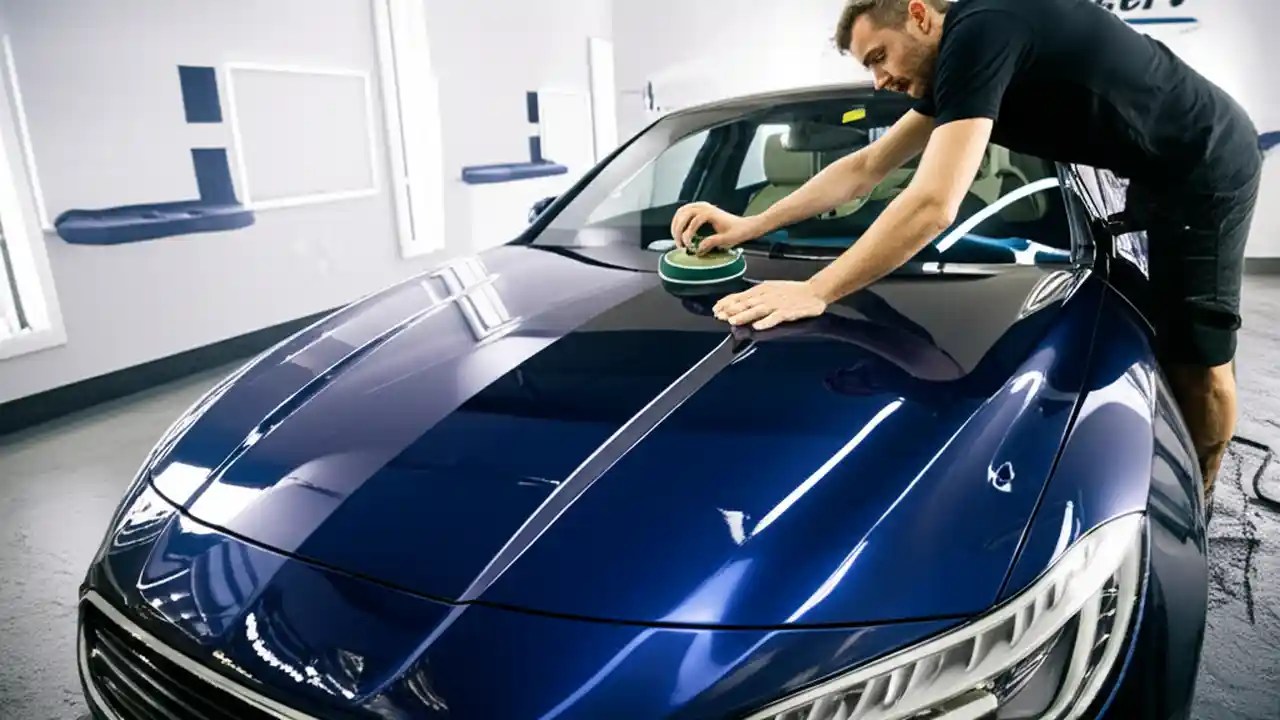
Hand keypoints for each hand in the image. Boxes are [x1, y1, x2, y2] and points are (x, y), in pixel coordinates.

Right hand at [670, 202, 758, 253]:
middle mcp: (705, 207)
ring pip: (682, 211)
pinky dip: (678, 220)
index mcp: (712, 213)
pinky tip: (678, 230)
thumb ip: (713, 242)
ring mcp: (702, 206)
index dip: (689, 234)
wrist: (745, 226)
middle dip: (678, 230)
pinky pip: (684, 211)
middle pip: (684, 214)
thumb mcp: (728, 239)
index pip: (694, 221)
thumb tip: (698, 248)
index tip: (688, 246)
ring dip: (676, 224)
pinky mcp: (701, 209)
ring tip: (676, 238)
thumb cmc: (738, 231)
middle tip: (679, 244)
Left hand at [713, 281, 827, 330]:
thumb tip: (735, 304)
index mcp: (762, 289)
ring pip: (758, 310)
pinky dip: (767, 322)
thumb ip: (753, 297)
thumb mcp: (769, 289)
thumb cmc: (791, 291)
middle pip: (747, 303)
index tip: (716, 309)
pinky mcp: (789, 312)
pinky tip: (758, 327)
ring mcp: (778, 304)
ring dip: (745, 315)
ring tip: (733, 321)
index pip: (741, 296)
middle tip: (719, 316)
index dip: (727, 302)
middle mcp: (767, 295)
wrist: (814, 291)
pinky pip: (777, 317)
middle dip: (732, 310)